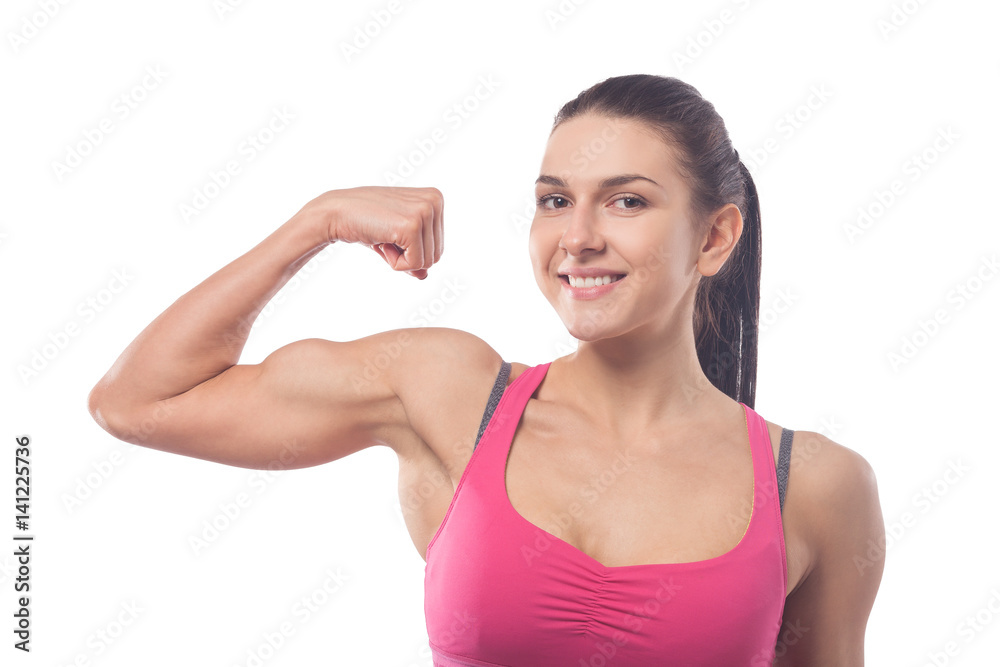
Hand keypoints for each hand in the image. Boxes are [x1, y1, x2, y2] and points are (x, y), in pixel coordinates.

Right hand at [305, 186, 443, 279]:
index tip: (392, 231)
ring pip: (428, 262)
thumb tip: (425, 276)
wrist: (337, 213)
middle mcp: (434, 201)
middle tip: (386, 236)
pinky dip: (395, 263)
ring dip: (400, 259)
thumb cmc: (366, 223)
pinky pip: (415, 264)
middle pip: (437, 255)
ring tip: (383, 237)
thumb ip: (415, 254)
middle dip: (408, 256)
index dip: (412, 250)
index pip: (438, 246)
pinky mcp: (412, 226)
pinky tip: (381, 241)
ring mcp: (425, 211)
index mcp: (435, 198)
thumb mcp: (397, 238)